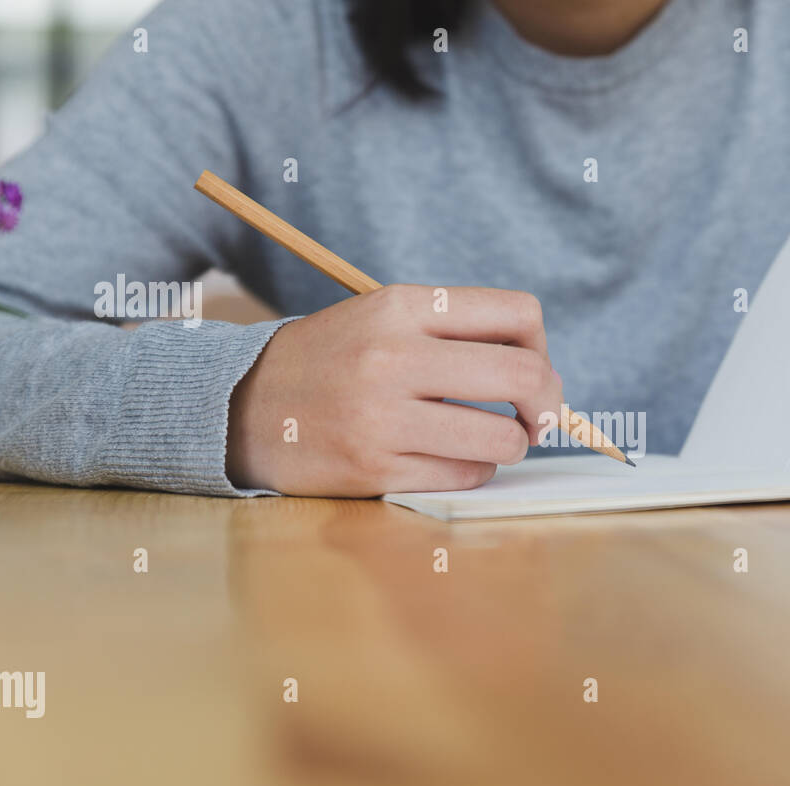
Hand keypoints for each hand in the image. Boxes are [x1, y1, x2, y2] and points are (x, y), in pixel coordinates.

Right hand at [226, 284, 562, 495]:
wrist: (239, 406)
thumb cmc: (334, 363)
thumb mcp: (383, 319)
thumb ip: (456, 334)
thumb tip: (545, 379)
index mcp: (401, 307)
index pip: (518, 314)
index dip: (543, 347)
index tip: (533, 370)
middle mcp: (393, 356)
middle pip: (524, 377)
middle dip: (549, 405)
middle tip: (539, 419)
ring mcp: (383, 416)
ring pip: (502, 438)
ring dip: (510, 445)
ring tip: (489, 441)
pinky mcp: (375, 468)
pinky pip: (465, 475)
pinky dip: (472, 470)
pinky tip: (447, 459)